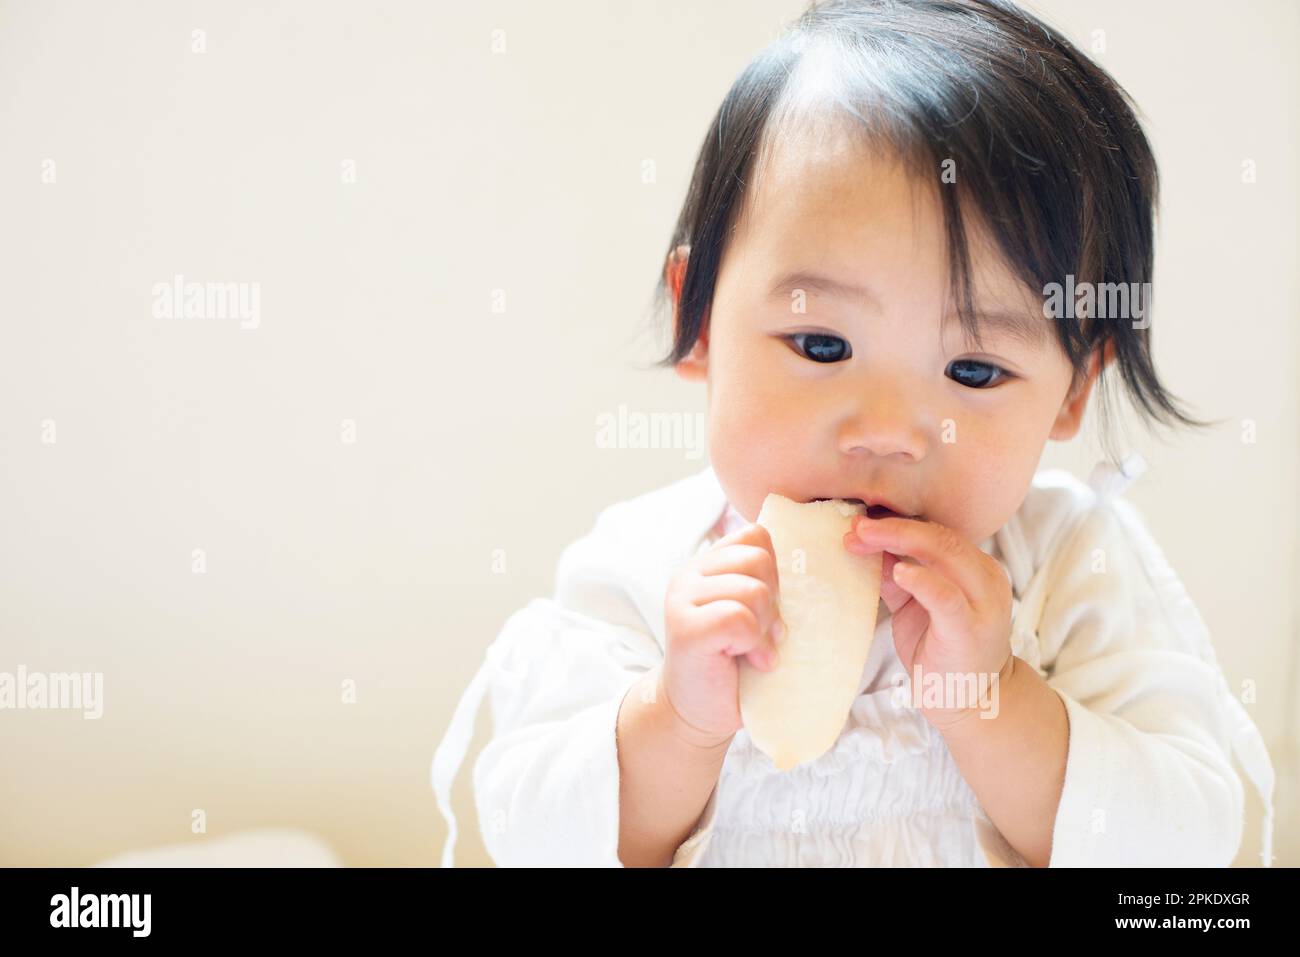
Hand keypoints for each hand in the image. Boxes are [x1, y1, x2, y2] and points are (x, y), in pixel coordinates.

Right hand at [661, 522, 784, 748]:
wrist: (699, 712)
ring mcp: (682, 599)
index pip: (755, 536)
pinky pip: (737, 619)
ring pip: (752, 589)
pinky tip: (750, 660)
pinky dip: (753, 643)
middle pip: (758, 558)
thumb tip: (816, 569)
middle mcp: (690, 575)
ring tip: (756, 650)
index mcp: (708, 565)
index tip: (770, 607)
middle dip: (773, 600)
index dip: (774, 570)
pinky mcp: (685, 629)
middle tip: (766, 633)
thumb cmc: (734, 665)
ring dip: (764, 626)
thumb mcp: (753, 615)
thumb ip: (765, 586)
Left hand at [843, 514, 1013, 731]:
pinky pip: (945, 596)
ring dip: (899, 541)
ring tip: (863, 539)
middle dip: (892, 528)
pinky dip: (921, 579)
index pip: (936, 532)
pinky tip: (898, 572)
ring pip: (945, 554)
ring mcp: (982, 603)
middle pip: (939, 536)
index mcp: (975, 568)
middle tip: (855, 527)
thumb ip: (897, 577)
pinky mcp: (970, 629)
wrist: (972, 701)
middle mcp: (985, 579)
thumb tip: (863, 545)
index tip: (858, 522)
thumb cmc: (943, 651)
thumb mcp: (915, 606)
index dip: (895, 523)